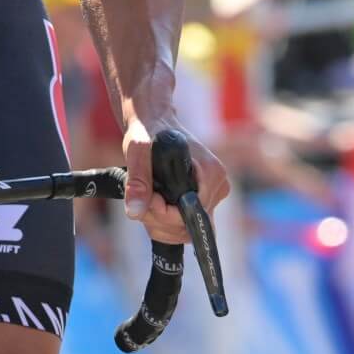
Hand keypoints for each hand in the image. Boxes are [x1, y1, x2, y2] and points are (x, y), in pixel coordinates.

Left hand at [121, 121, 229, 244]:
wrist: (153, 123)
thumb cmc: (148, 132)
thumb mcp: (138, 151)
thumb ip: (138, 181)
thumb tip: (135, 211)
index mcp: (211, 173)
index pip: (191, 215)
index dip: (164, 215)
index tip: (149, 199)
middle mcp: (218, 186)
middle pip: (188, 227)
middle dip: (159, 220)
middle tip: (142, 199)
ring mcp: (212, 196)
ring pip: (185, 230)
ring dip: (159, 223)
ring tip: (145, 200)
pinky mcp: (202, 201)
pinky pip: (184, 225)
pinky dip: (164, 222)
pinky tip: (151, 205)